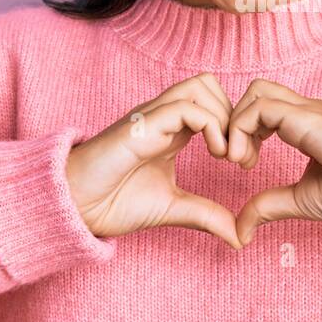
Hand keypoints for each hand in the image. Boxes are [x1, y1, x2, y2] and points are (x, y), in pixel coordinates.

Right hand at [64, 73, 241, 248]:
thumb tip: (239, 237)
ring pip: (201, 85)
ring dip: (224, 116)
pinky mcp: (142, 124)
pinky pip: (186, 106)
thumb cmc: (113, 202)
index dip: (237, 127)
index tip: (246, 163)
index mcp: (172, 130)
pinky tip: (215, 155)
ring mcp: (152, 116)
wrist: (74, 206)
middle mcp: (163, 116)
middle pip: (210, 84)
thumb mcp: (172, 208)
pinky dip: (211, 126)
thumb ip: (205, 215)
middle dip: (236, 115)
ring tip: (227, 155)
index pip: (214, 103)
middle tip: (241, 157)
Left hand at [225, 79, 321, 246]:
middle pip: (256, 92)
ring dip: (236, 123)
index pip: (264, 107)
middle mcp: (306, 111)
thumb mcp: (302, 201)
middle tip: (238, 160)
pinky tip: (247, 160)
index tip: (245, 165)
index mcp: (306, 125)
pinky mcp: (308, 118)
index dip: (244, 131)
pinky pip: (260, 107)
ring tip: (241, 159)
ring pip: (256, 92)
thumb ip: (270, 206)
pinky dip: (242, 129)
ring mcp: (308, 110)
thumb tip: (240, 230)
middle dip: (234, 122)